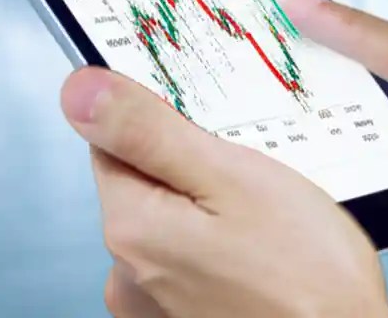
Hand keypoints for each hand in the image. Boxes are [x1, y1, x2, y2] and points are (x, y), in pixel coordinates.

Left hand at [61, 67, 387, 317]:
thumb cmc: (306, 274)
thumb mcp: (232, 177)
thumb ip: (148, 132)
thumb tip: (80, 91)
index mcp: (130, 227)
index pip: (113, 140)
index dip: (165, 123)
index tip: (211, 132)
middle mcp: (127, 273)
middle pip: (145, 183)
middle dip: (194, 170)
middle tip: (253, 181)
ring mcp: (154, 305)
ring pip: (174, 222)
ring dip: (212, 212)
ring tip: (268, 223)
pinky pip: (192, 261)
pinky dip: (222, 250)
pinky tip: (264, 255)